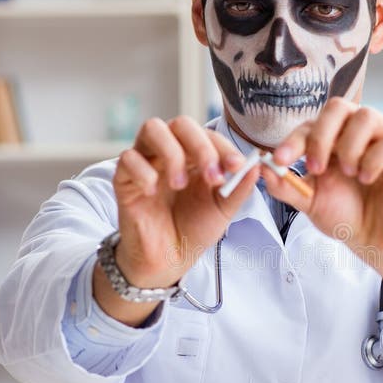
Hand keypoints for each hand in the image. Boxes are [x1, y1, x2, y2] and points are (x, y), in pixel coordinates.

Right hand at [111, 116, 258, 289]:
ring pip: (152, 128)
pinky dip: (143, 172)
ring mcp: (146, 162)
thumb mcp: (224, 210)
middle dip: (200, 146)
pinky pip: (127, 158)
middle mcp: (170, 152)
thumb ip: (239, 187)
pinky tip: (153, 193)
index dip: (223, 147)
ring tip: (180, 184)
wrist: (169, 258)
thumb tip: (258, 164)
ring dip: (172, 153)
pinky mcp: (124, 178)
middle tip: (212, 177)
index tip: (237, 166)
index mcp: (195, 155)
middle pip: (181, 123)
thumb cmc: (194, 229)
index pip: (208, 134)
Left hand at [261, 100, 382, 310]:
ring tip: (349, 174)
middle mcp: (358, 132)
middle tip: (316, 168)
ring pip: (367, 116)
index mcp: (333, 139)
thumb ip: (286, 186)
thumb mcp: (310, 202)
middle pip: (338, 106)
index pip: (311, 124)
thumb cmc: (345, 216)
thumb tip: (261, 168)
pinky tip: (367, 179)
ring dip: (350, 147)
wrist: (374, 241)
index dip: (294, 140)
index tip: (279, 160)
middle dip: (321, 135)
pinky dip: (374, 159)